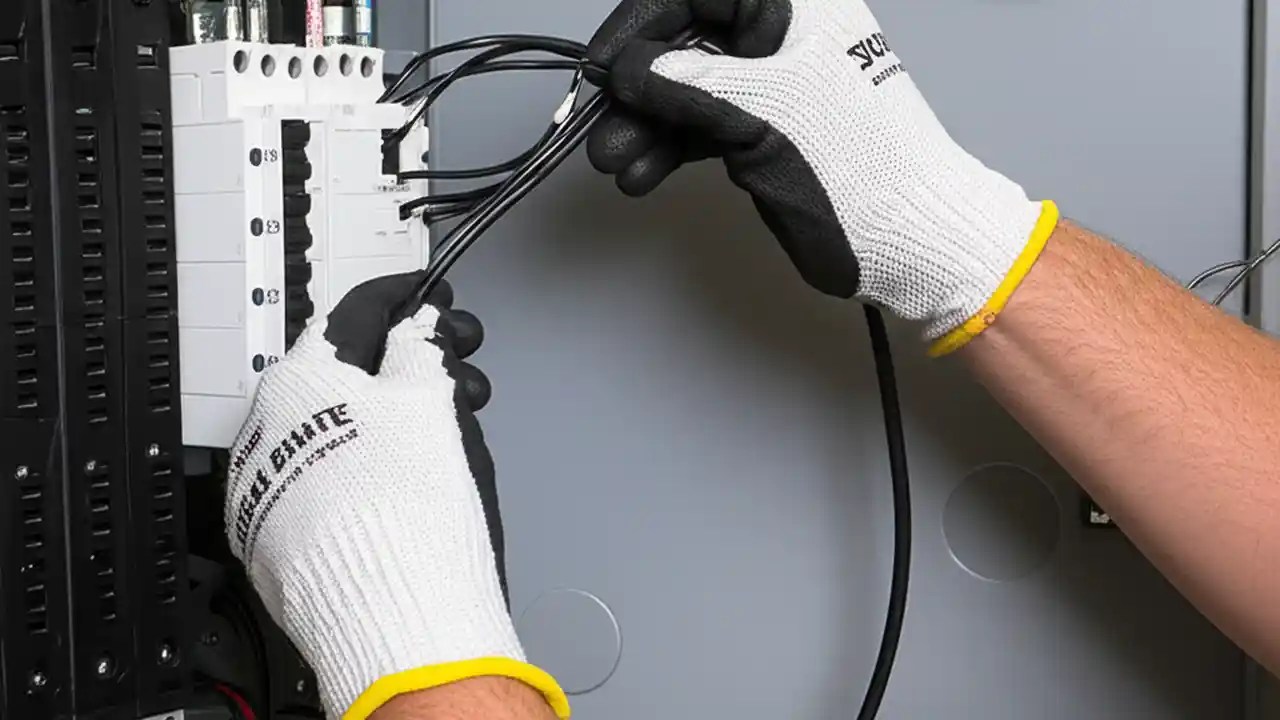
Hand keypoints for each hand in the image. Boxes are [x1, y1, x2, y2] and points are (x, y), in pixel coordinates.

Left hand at [224, 273, 569, 719]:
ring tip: (447, 441)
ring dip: (392, 418)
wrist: (396, 618)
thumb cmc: (411, 519)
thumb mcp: (433, 405)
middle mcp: (271, 428)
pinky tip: (405, 484)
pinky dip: (364, 468)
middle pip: (346, 372)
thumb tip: (417, 329)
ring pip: (338, 428)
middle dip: (408, 367)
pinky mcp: (277, 534)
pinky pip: (325, 479)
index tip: (428, 300)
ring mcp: (270, 485)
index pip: (358, 312)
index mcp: (302, 381)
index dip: (407, 300)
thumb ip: (422, 350)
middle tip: (454, 373)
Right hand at [588, 0, 1058, 352]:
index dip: (641, 24)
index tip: (604, 68)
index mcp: (794, 4)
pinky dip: (672, 148)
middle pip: (686, 42)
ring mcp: (775, 84)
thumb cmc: (860, 163)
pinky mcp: (770, 130)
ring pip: (691, 89)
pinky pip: (706, 126)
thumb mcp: (761, 112)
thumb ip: (687, 83)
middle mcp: (782, 35)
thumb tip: (627, 70)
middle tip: (601, 132)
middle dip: (638, 90)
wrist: (911, 236)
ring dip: (647, 127)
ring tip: (616, 164)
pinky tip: (643, 174)